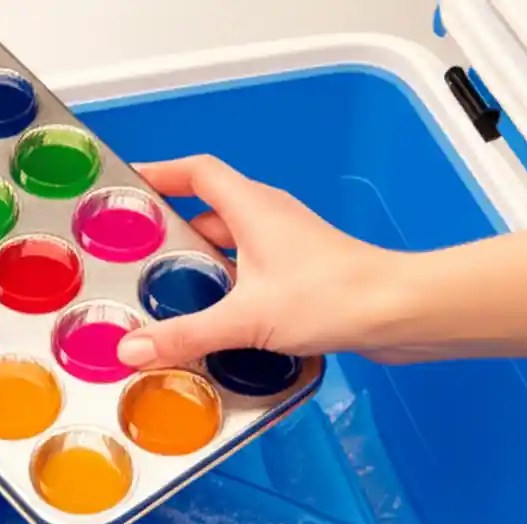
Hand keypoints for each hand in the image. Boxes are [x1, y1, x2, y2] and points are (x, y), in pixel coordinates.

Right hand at [116, 155, 425, 367]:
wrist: (397, 313)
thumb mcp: (246, 318)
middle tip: (134, 256)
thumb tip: (134, 349)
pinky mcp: (301, 273)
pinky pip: (251, 271)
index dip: (161, 173)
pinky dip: (227, 288)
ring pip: (230, 244)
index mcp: (251, 207)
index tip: (129, 185)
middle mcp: (268, 218)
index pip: (196, 172)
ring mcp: (287, 245)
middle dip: (170, 231)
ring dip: (200, 264)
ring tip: (165, 294)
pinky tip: (215, 320)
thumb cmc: (332, 296)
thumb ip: (187, 334)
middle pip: (208, 211)